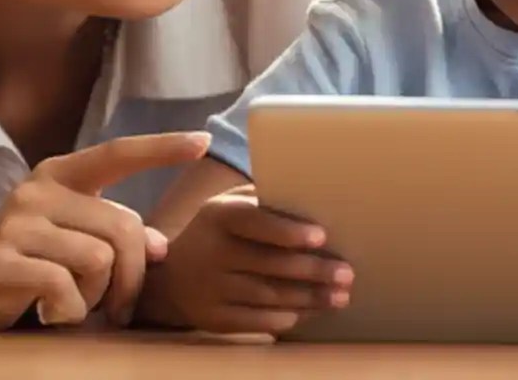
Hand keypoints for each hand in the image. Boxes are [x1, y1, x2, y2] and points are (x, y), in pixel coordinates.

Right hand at [0, 133, 207, 379]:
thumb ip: (114, 239)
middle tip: (118, 309)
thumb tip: (161, 246)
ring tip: (71, 306)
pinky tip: (47, 314)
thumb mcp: (75, 252)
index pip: (117, 154)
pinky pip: (65, 288)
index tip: (204, 141)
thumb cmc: (28, 282)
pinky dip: (67, 313)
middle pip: (124, 227)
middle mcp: (34, 190)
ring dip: (96, 298)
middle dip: (132, 278)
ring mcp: (12, 222)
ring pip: (100, 260)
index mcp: (57, 177)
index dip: (162, 148)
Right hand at [139, 186, 353, 334]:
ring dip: (309, 297)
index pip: (253, 221)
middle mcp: (210, 252)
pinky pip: (258, 320)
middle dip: (313, 270)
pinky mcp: (213, 318)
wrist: (170, 277)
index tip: (322, 236)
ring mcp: (210, 288)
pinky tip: (311, 312)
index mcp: (217, 216)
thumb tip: (312, 198)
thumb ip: (262, 199)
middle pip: (269, 263)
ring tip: (340, 296)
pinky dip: (289, 317)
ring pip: (269, 295)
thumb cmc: (218, 233)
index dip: (287, 230)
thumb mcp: (228, 206)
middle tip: (346, 273)